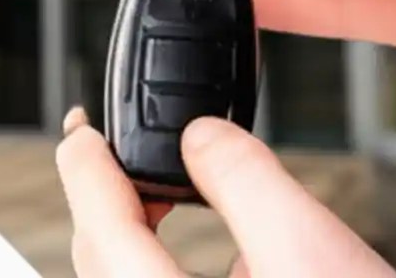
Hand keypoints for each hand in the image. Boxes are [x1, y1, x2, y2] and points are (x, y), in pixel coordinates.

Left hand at [57, 108, 395, 276]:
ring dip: (123, 235)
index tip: (82, 131)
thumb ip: (244, 181)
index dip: (85, 169)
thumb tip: (201, 137)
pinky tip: (170, 251)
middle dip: (101, 197)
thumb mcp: (312, 252)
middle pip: (101, 262)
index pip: (101, 232)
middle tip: (107, 149)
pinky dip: (148, 269)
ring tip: (142, 189)